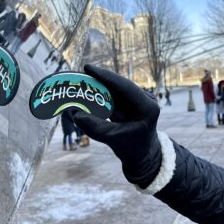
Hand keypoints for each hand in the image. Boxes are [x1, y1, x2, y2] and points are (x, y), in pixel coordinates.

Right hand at [73, 65, 161, 188]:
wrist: (141, 155)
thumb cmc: (131, 149)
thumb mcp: (113, 139)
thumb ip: (95, 127)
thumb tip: (75, 115)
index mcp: (147, 107)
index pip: (125, 86)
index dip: (105, 76)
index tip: (87, 68)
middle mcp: (145, 100)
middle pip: (119, 86)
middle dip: (99, 80)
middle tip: (80, 75)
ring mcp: (139, 101)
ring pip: (115, 90)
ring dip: (98, 87)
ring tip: (80, 83)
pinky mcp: (131, 103)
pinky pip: (114, 96)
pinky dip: (101, 95)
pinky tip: (87, 93)